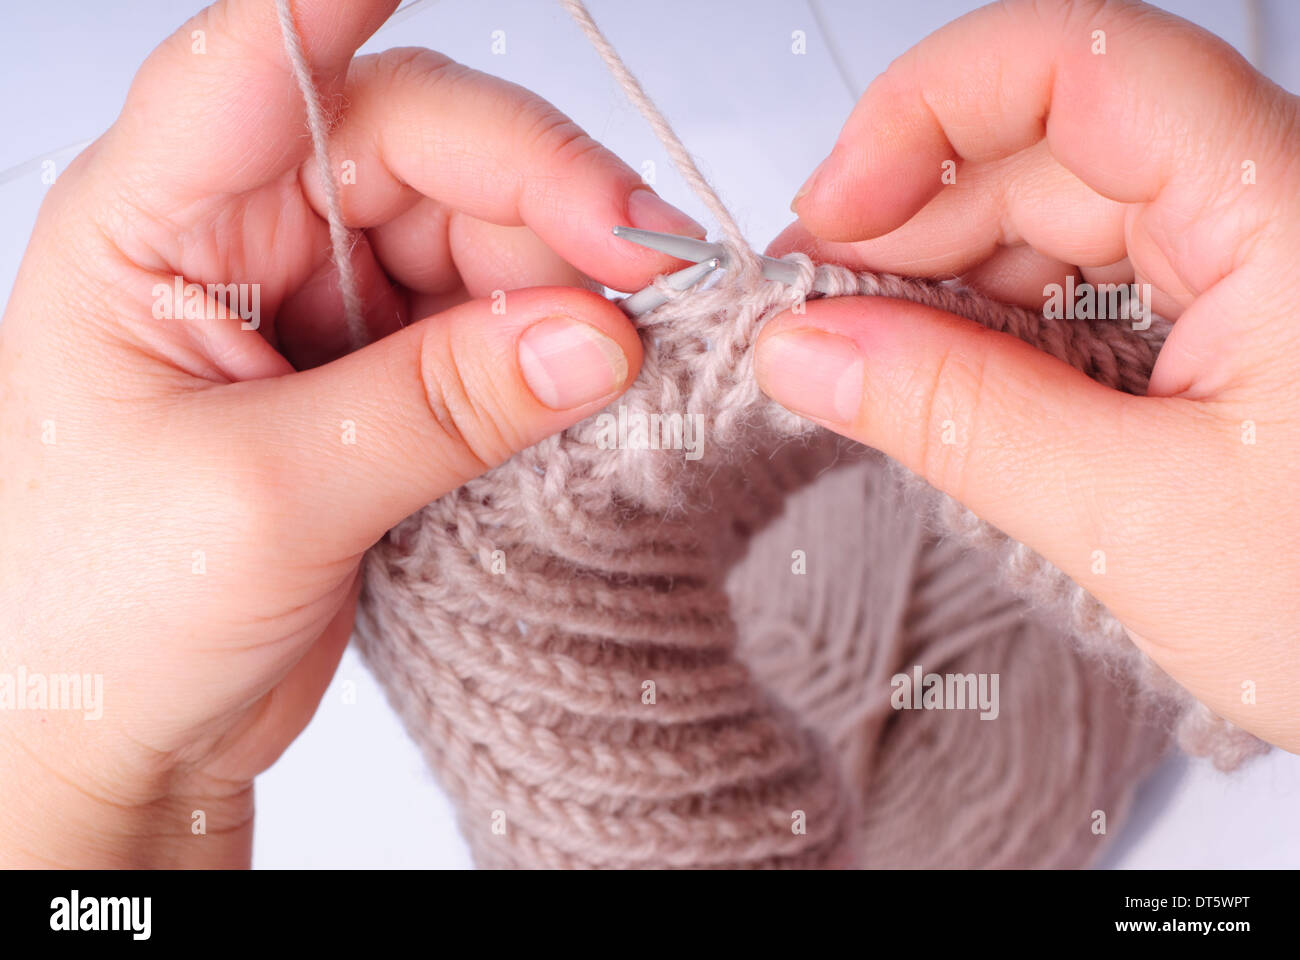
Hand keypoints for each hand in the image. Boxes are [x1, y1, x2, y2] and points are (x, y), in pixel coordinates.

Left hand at [0, 0, 700, 866]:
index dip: (347, 6)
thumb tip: (598, 337)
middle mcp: (241, 240)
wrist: (117, 736)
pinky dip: (555, 345)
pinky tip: (602, 374)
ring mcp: (318, 306)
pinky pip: (489, 324)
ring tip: (641, 341)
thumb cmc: (99, 616)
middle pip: (419, 147)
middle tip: (651, 265)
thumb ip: (438, 406)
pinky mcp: (377, 375)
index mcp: (153, 228)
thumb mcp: (268, 499)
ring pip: (476, 235)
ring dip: (567, 276)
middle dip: (545, 193)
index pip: (255, 63)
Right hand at [755, 0, 1299, 751]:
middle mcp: (1273, 207)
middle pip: (1048, 148)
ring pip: (1059, 216)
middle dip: (908, 224)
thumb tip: (807, 350)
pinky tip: (945, 377)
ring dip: (945, 282)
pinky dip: (1002, 326)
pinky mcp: (1232, 314)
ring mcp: (1253, 259)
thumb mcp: (1136, 519)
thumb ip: (955, 420)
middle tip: (810, 317)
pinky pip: (1089, 282)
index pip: (1080, 64)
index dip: (927, 114)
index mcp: (1288, 214)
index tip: (831, 214)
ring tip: (864, 361)